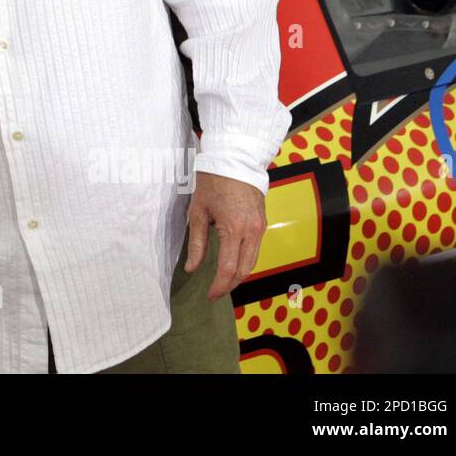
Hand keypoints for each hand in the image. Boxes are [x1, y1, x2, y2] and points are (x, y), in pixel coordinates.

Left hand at [184, 172, 266, 301]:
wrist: (235, 159)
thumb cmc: (212, 182)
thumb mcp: (198, 212)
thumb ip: (196, 243)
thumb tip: (192, 268)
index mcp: (234, 229)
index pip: (229, 268)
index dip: (219, 285)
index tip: (210, 295)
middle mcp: (252, 231)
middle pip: (245, 269)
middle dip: (230, 285)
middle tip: (215, 292)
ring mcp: (261, 227)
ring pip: (253, 261)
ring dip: (239, 275)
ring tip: (222, 281)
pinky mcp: (263, 223)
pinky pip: (256, 249)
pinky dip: (245, 260)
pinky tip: (233, 263)